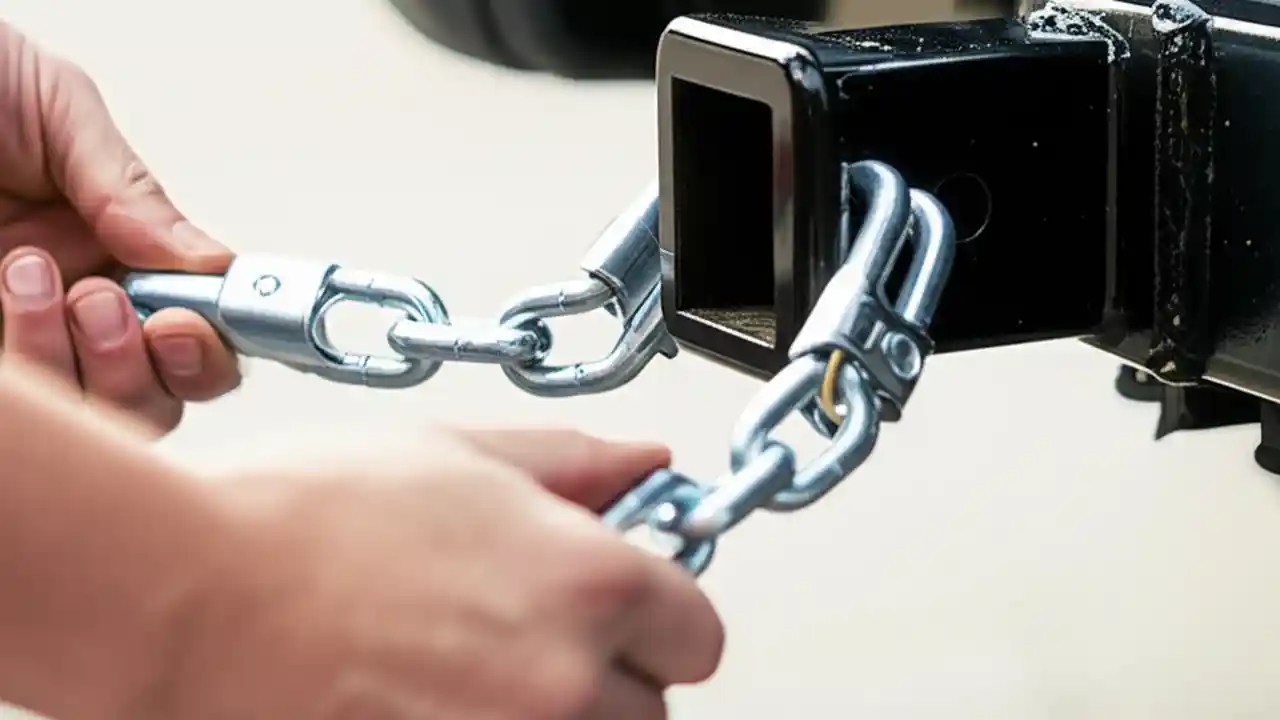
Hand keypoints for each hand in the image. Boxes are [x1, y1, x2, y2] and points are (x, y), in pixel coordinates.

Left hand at [0, 20, 239, 433]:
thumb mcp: (56, 111)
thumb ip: (133, 192)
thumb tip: (215, 263)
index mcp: (115, 255)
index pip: (190, 334)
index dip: (210, 348)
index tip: (192, 325)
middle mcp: (71, 310)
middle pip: (152, 399)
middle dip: (148, 368)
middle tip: (108, 304)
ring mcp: (14, 337)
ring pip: (86, 415)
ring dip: (75, 362)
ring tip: (31, 275)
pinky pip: (24, 406)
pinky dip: (26, 374)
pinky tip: (3, 293)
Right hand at [135, 428, 723, 719]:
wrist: (182, 595)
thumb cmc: (299, 519)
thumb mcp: (456, 456)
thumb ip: (574, 466)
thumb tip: (647, 464)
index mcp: (590, 583)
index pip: (696, 633)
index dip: (660, 619)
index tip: (629, 617)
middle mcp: (567, 681)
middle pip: (649, 710)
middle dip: (604, 678)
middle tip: (526, 644)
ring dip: (554, 719)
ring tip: (467, 679)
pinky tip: (430, 704)